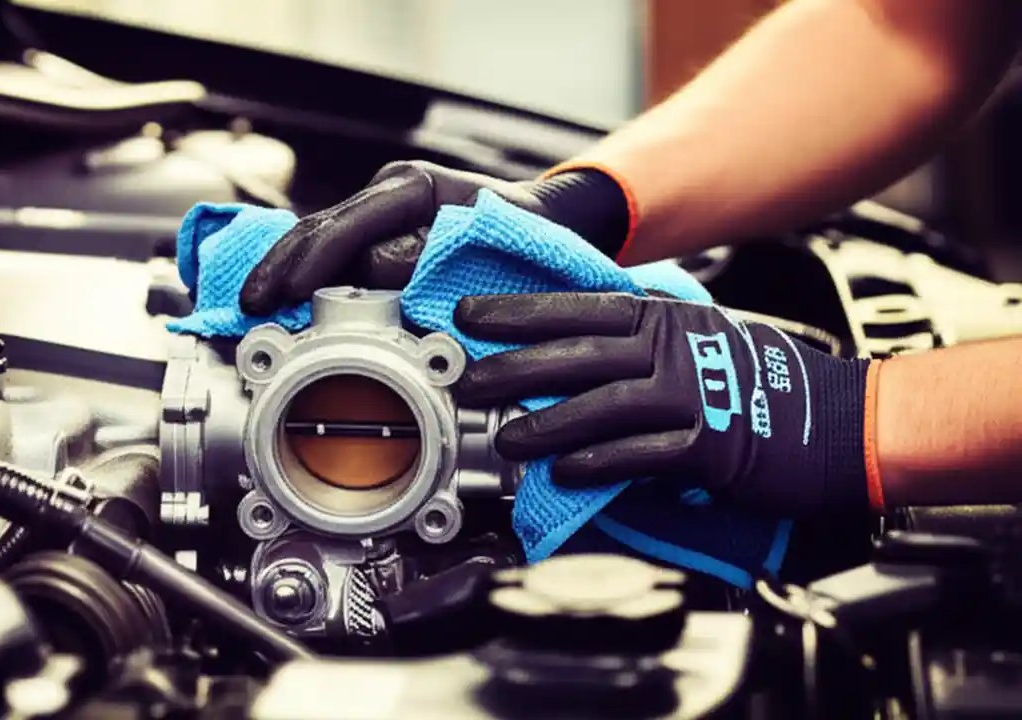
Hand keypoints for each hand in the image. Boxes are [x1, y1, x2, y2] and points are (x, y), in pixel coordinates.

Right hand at [239, 160, 630, 315]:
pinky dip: (303, 274)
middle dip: (282, 267)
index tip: (288, 293)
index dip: (313, 261)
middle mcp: (389, 193)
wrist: (545, 221)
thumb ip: (429, 255)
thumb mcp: (485, 241)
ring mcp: (380, 212)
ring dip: (284, 272)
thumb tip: (374, 271)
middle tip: (252, 303)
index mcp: (412, 188)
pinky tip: (278, 296)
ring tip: (252, 303)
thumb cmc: (523, 231)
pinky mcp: (377, 233)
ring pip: (318, 239)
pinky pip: (331, 252)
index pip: (347, 225)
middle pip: (318, 229)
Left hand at [452, 292, 872, 516]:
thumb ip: (640, 343)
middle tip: (469, 380)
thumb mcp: (699, 342)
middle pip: (579, 352)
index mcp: (666, 317)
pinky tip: (566, 472)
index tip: (468, 316)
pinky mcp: (713, 444)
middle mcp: (674, 347)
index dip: (518, 312)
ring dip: (547, 423)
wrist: (843, 420)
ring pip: (604, 403)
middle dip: (515, 365)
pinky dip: (601, 461)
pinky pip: (644, 452)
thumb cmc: (764, 383)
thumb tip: (568, 353)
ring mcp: (694, 393)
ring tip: (506, 439)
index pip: (577, 306)